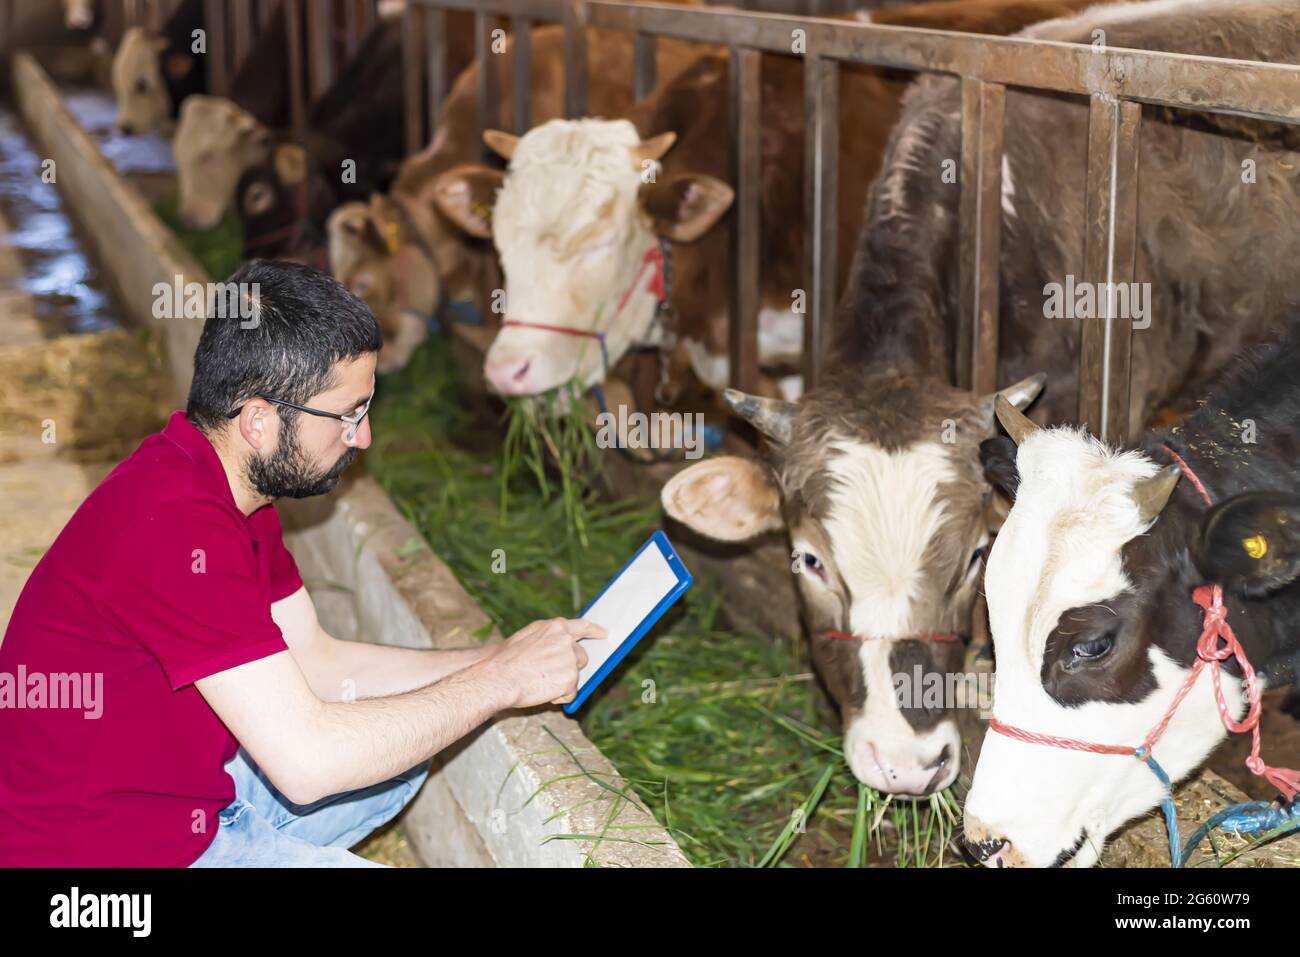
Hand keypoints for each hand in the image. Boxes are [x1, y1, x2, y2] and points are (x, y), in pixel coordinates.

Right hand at [488, 617, 608, 708]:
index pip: (582, 625)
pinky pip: (570, 693)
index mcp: (555, 627)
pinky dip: (559, 697)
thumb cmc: (506, 660)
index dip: (595, 630)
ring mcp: (570, 659)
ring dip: (562, 683)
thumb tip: (564, 645)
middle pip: (581, 657)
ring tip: (539, 682)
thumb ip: (548, 638)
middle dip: (570, 668)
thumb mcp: (527, 637)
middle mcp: (566, 641)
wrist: (498, 677)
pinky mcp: (571, 679)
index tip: (604, 634)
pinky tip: (541, 691)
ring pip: (575, 676)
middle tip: (548, 674)